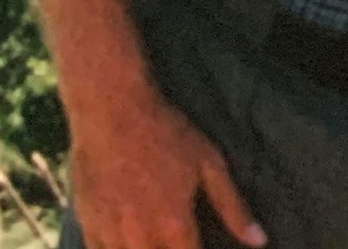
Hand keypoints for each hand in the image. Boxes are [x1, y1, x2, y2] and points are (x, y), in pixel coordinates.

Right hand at [69, 84, 265, 248]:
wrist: (112, 112)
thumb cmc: (166, 133)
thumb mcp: (208, 162)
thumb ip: (232, 207)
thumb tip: (259, 241)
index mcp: (174, 226)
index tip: (204, 247)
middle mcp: (141, 240)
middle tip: (180, 239)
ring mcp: (110, 238)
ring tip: (159, 240)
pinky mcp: (88, 230)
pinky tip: (131, 241)